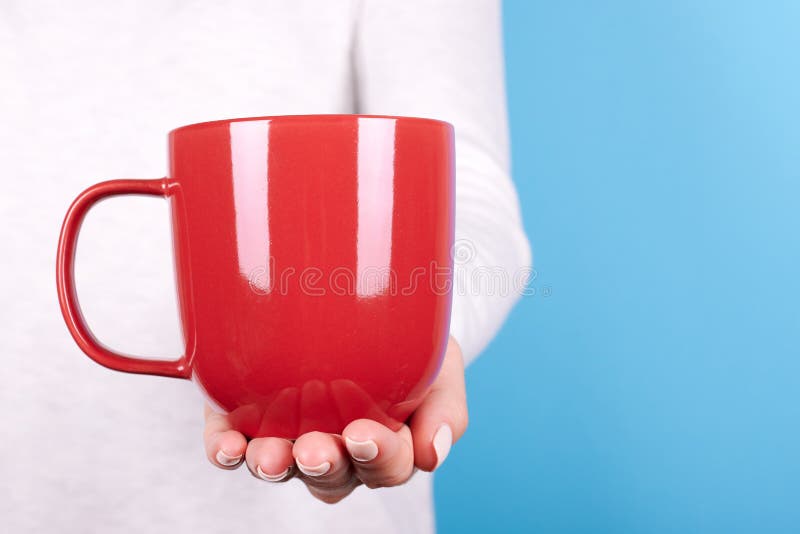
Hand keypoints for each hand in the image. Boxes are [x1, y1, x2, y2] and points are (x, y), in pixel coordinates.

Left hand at [202, 336, 467, 502]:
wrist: (371, 301)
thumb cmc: (410, 342)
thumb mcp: (440, 362)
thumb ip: (445, 408)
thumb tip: (433, 455)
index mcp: (385, 445)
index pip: (385, 466)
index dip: (377, 459)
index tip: (364, 435)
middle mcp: (336, 449)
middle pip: (330, 477)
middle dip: (321, 465)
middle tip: (315, 448)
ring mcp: (290, 436)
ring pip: (281, 467)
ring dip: (273, 466)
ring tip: (268, 455)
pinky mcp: (248, 415)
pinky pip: (232, 444)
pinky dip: (227, 450)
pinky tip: (227, 447)